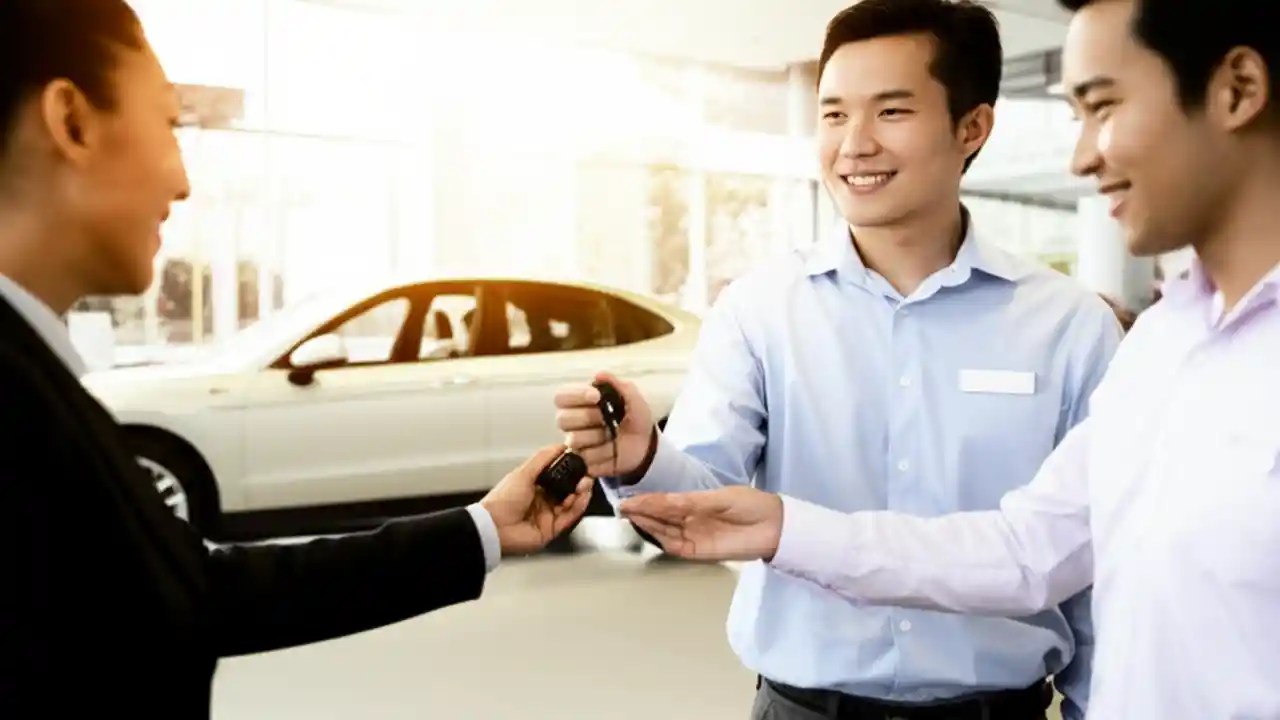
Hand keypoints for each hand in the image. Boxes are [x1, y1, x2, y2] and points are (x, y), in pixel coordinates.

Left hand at [481, 444, 592, 555]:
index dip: (570, 468)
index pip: (558, 475)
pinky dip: (578, 507)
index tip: (580, 460)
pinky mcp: (552, 529)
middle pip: (567, 489)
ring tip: (585, 484)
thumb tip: (560, 446)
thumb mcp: (523, 472)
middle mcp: (542, 500)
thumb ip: (543, 458)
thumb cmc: (502, 501)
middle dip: (578, 481)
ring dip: (580, 493)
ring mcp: (547, 515)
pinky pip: (570, 517)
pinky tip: (582, 497)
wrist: (494, 527)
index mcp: (533, 485)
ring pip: (571, 503)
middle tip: (586, 474)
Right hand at [554, 371, 655, 477]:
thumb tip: (600, 375)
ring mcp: (576, 444)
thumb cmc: (635, 418)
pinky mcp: (583, 463)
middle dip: (588, 417)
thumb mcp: (632, 398)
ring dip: (599, 437)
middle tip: (607, 418)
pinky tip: (613, 451)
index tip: (596, 396)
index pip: (561, 397)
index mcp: (579, 403)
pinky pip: (586, 459)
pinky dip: (604, 454)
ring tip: (613, 436)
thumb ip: (617, 385)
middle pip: (563, 420)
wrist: (645, 444)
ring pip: (575, 440)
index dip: (576, 396)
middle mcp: (572, 423)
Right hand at [619, 487, 783, 561]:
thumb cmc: (751, 505)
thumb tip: (663, 500)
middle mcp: (690, 520)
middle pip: (659, 517)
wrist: (775, 526)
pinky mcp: (699, 551)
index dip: (646, 501)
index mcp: (695, 503)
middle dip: (641, 512)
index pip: (665, 502)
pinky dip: (661, 538)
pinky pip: (674, 545)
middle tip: (621, 508)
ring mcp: (693, 535)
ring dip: (646, 524)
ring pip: (663, 531)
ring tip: (629, 516)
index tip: (627, 499)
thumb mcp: (719, 498)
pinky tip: (648, 530)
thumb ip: (690, 502)